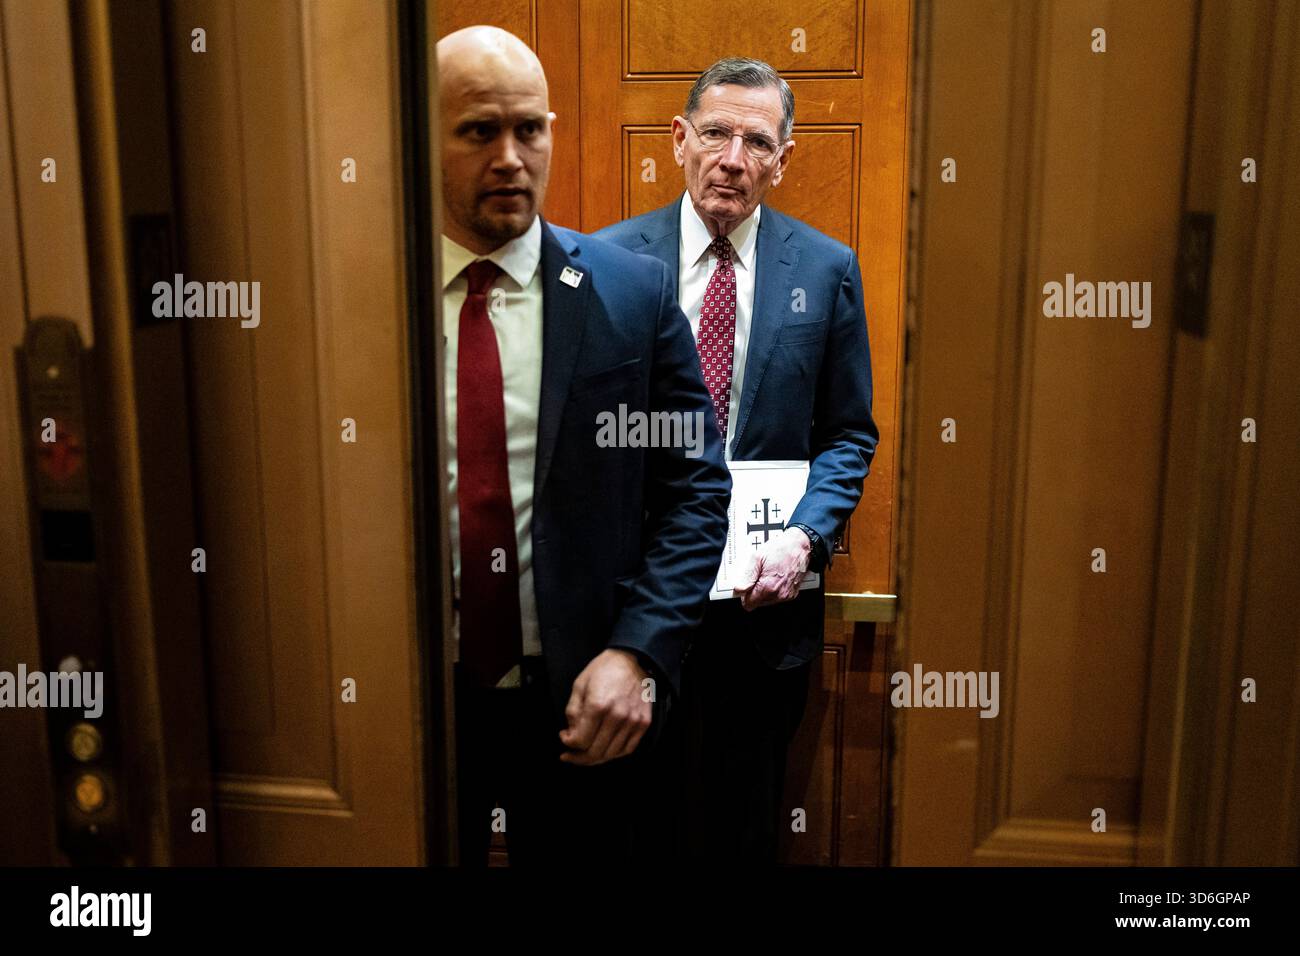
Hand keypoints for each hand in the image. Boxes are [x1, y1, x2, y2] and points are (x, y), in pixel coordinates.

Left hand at [559, 649, 651, 765]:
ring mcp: (632, 721)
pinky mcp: (643, 723)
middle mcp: (617, 716)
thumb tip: (570, 735)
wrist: (633, 659)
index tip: (564, 737)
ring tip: (586, 753)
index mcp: (598, 705)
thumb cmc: (604, 670)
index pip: (580, 740)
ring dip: (595, 758)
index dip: (568, 743)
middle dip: (578, 757)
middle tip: (570, 754)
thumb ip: (572, 712)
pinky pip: (628, 749)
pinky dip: (614, 754)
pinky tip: (605, 750)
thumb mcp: (580, 685)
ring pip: (611, 754)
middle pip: (595, 752)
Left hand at [733, 527, 811, 610]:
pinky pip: (777, 597)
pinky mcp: (792, 594)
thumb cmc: (781, 549)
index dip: (744, 595)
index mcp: (768, 587)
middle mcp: (778, 594)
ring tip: (767, 574)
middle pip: (758, 603)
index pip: (749, 604)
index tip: (745, 587)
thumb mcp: (758, 558)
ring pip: (767, 601)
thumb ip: (747, 576)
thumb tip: (739, 589)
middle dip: (754, 592)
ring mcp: (786, 595)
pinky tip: (774, 576)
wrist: (801, 546)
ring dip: (764, 591)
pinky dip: (774, 589)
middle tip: (757, 576)